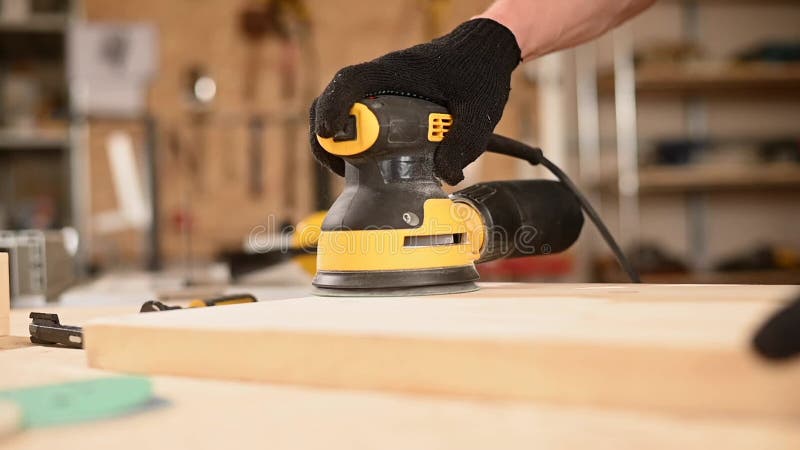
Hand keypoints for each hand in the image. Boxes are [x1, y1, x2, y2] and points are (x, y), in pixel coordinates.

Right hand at [309, 19, 519, 184]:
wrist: (484, 53)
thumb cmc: (478, 71)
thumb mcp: (479, 110)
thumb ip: (465, 142)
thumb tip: (446, 175)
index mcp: (395, 72)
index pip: (348, 82)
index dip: (332, 107)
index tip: (329, 134)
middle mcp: (380, 79)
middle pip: (333, 102)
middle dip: (327, 138)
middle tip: (340, 169)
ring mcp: (380, 91)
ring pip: (341, 112)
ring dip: (338, 142)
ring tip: (350, 171)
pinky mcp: (385, 103)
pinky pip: (357, 119)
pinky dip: (355, 142)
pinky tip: (371, 163)